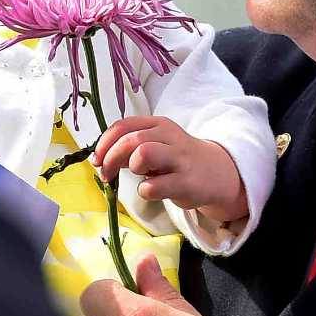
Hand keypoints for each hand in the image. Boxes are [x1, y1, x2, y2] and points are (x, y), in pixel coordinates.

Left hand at [93, 115, 247, 221]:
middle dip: (110, 158)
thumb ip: (131, 146)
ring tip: (138, 177)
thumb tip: (100, 157)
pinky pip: (154, 185)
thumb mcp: (158, 144)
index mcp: (158, 125)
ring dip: (132, 167)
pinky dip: (145, 190)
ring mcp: (179, 159)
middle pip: (130, 140)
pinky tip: (152, 190)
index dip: (104, 143)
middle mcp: (169, 137)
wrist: (218, 173)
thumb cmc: (179, 160)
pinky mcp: (186, 182)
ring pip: (143, 154)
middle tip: (106, 174)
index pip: (123, 126)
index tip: (97, 159)